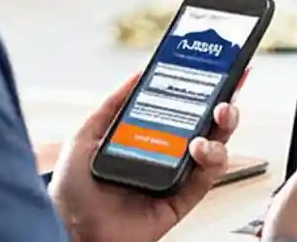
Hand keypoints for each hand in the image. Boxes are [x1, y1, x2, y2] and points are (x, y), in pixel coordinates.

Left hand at [47, 73, 238, 241]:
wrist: (71, 227)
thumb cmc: (73, 187)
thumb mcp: (87, 133)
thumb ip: (114, 103)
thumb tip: (138, 74)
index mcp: (150, 136)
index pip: (184, 109)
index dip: (205, 91)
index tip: (219, 71)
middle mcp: (168, 155)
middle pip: (208, 127)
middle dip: (224, 108)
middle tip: (224, 98)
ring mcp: (177, 177)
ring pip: (215, 151)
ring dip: (221, 135)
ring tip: (206, 130)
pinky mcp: (181, 200)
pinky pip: (207, 179)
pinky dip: (212, 162)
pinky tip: (200, 150)